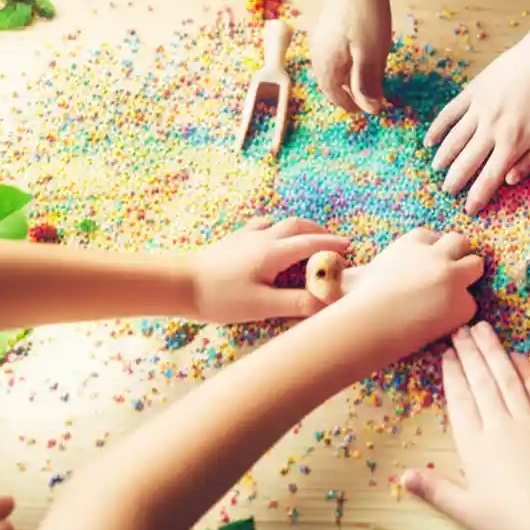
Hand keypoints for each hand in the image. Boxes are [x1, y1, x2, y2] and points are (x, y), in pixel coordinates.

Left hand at [192, 217, 349, 321]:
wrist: (180, 284)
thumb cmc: (220, 297)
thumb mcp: (261, 306)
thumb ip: (296, 303)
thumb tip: (326, 301)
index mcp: (273, 252)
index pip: (311, 243)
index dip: (332, 244)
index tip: (349, 247)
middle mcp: (262, 238)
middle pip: (297, 225)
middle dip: (319, 231)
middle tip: (333, 242)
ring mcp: (246, 236)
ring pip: (279, 223)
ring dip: (298, 228)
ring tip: (307, 239)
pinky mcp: (233, 240)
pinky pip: (260, 226)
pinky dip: (275, 228)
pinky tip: (271, 238)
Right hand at [310, 0, 390, 113]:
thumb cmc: (364, 16)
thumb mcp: (371, 55)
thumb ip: (367, 83)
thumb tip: (370, 110)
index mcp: (327, 67)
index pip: (336, 97)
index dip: (354, 106)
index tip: (371, 109)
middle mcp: (318, 56)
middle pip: (333, 84)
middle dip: (351, 93)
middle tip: (373, 94)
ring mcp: (321, 41)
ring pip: (335, 68)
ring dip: (350, 77)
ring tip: (370, 75)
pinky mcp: (327, 28)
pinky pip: (336, 53)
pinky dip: (349, 61)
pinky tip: (362, 53)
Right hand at [343, 228, 482, 349]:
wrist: (373, 325)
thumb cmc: (359, 302)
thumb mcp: (352, 275)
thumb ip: (347, 267)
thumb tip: (320, 266)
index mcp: (412, 242)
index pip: (432, 236)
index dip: (431, 250)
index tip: (425, 264)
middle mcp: (436, 254)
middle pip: (460, 241)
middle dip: (456, 256)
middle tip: (447, 275)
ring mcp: (452, 276)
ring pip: (476, 264)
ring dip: (467, 276)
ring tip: (452, 293)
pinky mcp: (463, 302)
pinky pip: (471, 303)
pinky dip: (461, 311)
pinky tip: (442, 320)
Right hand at [401, 323, 529, 529]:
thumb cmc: (510, 520)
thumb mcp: (466, 508)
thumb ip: (434, 489)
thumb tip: (402, 476)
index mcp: (474, 445)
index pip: (459, 400)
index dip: (452, 374)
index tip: (447, 353)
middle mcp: (498, 426)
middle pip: (481, 381)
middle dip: (469, 353)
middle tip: (460, 330)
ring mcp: (527, 421)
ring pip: (506, 378)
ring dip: (494, 352)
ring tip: (483, 329)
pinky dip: (526, 370)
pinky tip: (518, 355)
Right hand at [425, 40, 529, 213]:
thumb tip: (509, 180)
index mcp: (514, 142)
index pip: (489, 178)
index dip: (476, 197)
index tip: (468, 210)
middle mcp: (492, 128)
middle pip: (466, 162)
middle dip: (455, 182)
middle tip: (448, 193)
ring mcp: (479, 108)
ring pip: (453, 139)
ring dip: (443, 158)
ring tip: (437, 171)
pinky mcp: (473, 91)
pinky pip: (449, 113)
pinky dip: (437, 129)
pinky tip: (429, 141)